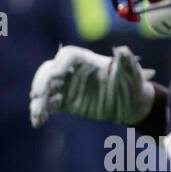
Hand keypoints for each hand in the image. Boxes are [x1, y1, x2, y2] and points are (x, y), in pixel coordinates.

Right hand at [29, 45, 154, 128]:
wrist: (132, 104)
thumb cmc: (133, 84)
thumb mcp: (133, 74)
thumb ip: (127, 62)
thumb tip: (124, 50)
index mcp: (85, 59)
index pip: (67, 56)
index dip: (60, 64)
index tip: (56, 76)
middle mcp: (72, 71)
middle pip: (50, 71)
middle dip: (42, 82)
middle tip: (38, 95)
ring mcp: (67, 86)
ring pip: (46, 89)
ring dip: (39, 100)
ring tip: (37, 113)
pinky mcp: (65, 102)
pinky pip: (49, 105)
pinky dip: (42, 112)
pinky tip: (38, 121)